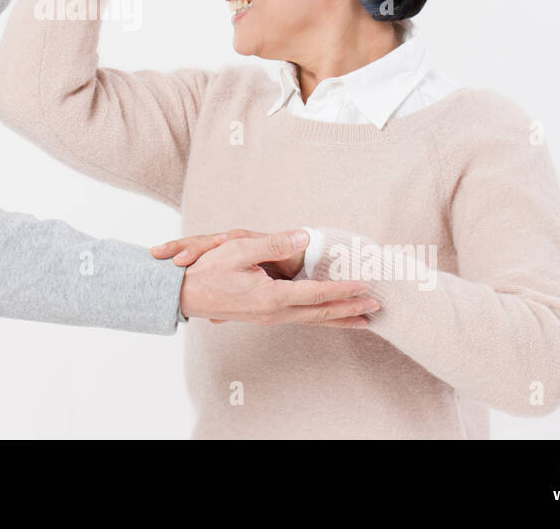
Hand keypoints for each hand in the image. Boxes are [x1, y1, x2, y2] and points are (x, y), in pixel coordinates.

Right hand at [175, 229, 378, 326]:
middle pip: (320, 313)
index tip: (365, 287)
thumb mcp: (237, 249)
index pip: (316, 294)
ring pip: (312, 320)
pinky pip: (300, 319)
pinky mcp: (263, 316)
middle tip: (376, 308)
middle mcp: (274, 312)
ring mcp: (269, 317)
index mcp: (272, 296)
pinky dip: (320, 319)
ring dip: (339, 319)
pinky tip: (326, 317)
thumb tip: (303, 238)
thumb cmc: (206, 270)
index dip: (343, 290)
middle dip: (350, 310)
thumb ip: (272, 244)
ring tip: (362, 321)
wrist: (182, 295)